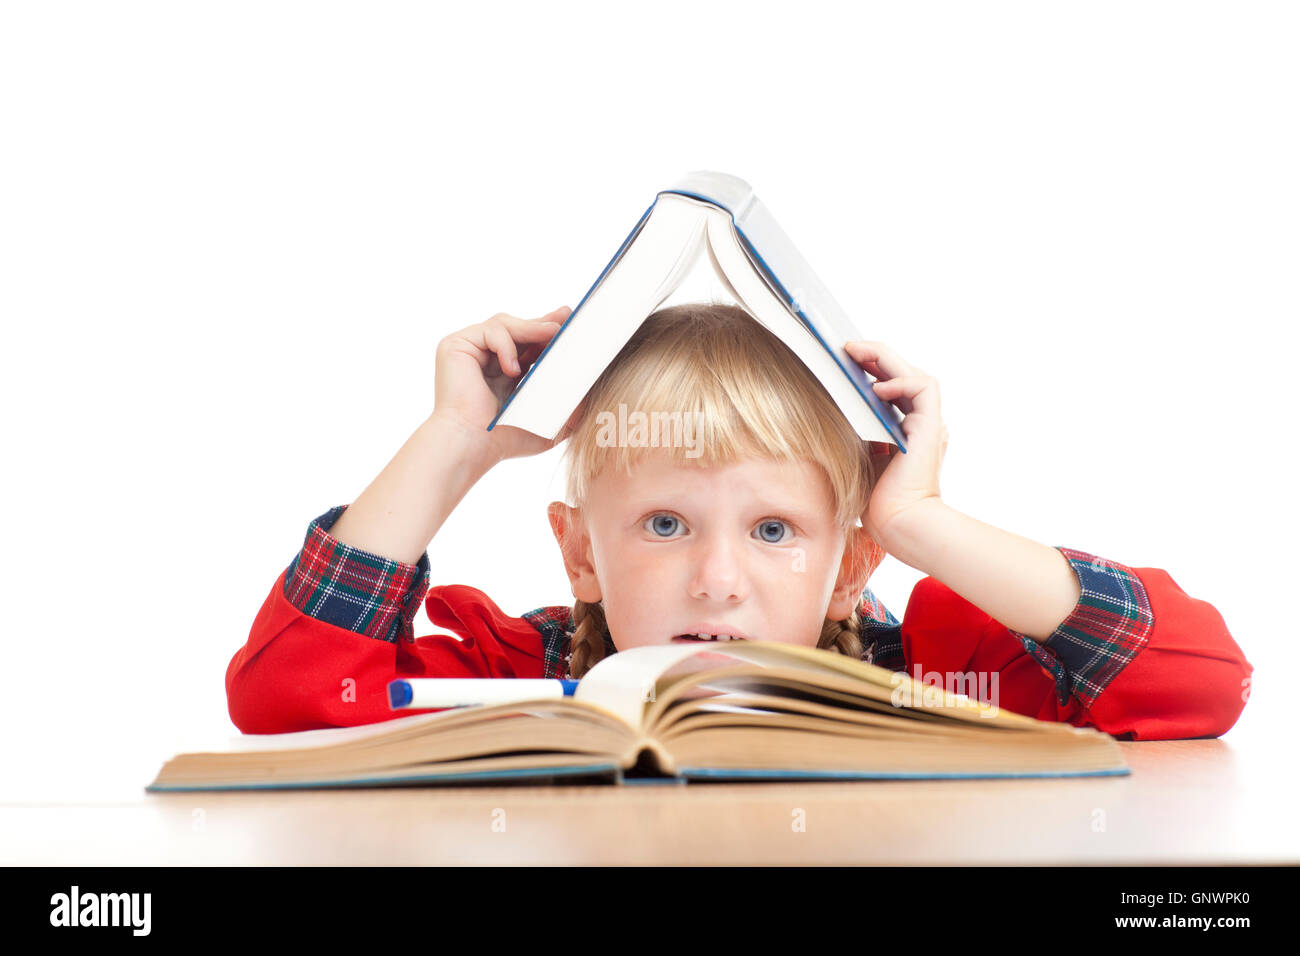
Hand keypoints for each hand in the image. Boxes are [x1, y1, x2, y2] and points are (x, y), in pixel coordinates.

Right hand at [432, 307, 573, 462]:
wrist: (471, 447)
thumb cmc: (502, 440)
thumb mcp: (548, 420)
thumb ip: (570, 405)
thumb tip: (596, 387)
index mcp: (503, 371)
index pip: (529, 342)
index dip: (549, 331)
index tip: (572, 323)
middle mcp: (484, 357)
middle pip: (518, 327)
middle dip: (544, 322)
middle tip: (568, 319)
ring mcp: (469, 349)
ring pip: (505, 323)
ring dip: (531, 328)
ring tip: (552, 337)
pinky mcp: (455, 345)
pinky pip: (490, 331)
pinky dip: (506, 345)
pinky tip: (514, 369)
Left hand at [844, 340, 950, 548]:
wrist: (899, 525)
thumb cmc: (876, 502)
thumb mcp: (858, 456)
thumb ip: (855, 433)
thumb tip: (831, 411)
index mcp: (903, 428)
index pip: (889, 386)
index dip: (869, 368)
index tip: (843, 359)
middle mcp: (919, 422)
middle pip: (901, 373)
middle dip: (874, 355)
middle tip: (845, 347)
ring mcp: (927, 423)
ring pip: (912, 373)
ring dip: (885, 358)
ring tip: (855, 352)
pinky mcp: (930, 427)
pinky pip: (923, 387)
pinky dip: (901, 381)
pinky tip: (877, 387)